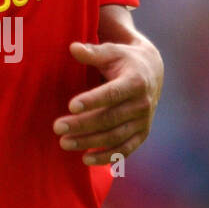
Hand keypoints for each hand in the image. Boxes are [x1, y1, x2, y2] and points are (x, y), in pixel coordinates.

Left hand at [53, 38, 162, 164]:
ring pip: (114, 136)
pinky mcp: (142, 134)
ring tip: (64, 143)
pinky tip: (85, 159)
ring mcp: (143, 121)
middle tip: (57, 128)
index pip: (112, 94)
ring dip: (89, 142)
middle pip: (109, 118)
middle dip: (82, 125)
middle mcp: (142, 103)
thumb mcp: (110, 52)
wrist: (152, 72)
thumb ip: (92, 52)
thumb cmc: (124, 60)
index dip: (92, 100)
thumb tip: (73, 48)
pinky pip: (125, 149)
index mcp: (135, 81)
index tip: (71, 106)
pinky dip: (106, 157)